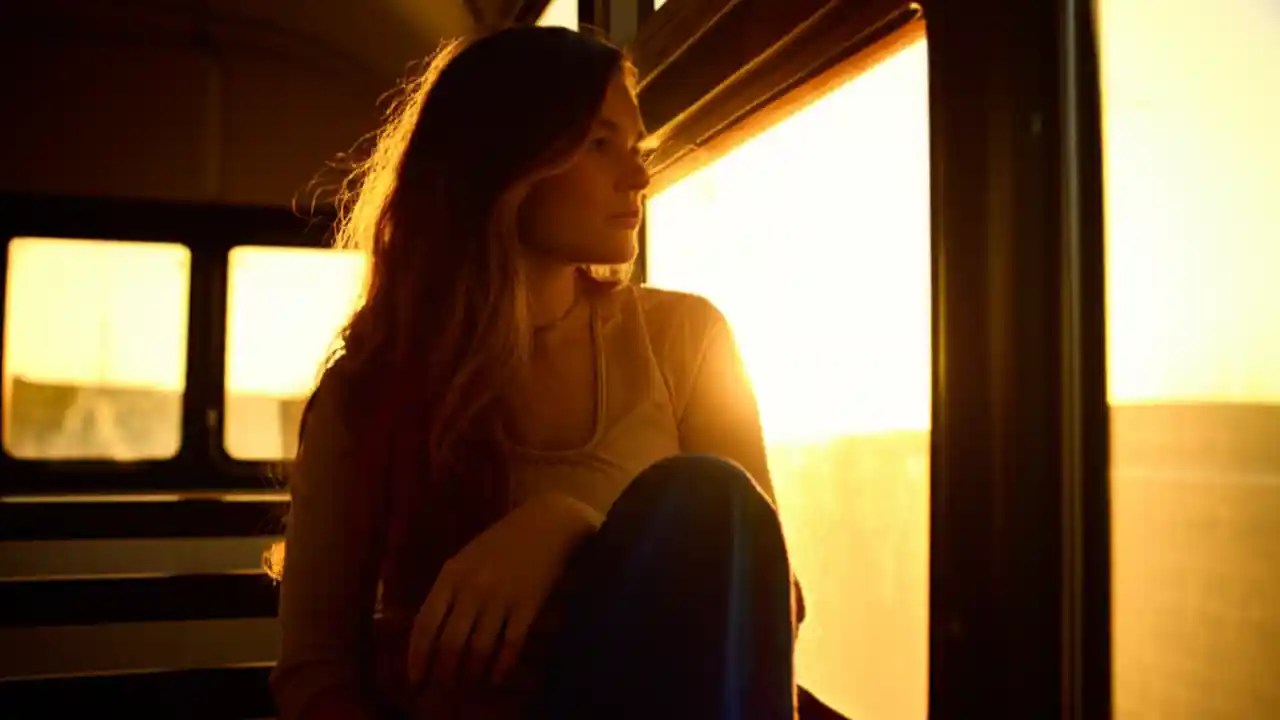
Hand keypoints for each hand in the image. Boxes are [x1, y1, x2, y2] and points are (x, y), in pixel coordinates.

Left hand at [405, 493, 601, 690]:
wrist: (547, 524)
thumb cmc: (503, 541)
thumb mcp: (467, 558)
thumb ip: (449, 590)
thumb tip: (433, 633)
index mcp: (451, 575)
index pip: (426, 623)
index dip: (417, 656)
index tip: (415, 678)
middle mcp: (472, 589)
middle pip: (450, 643)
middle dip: (443, 672)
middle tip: (442, 688)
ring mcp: (501, 598)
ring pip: (479, 648)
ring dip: (471, 673)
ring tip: (468, 684)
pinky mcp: (527, 606)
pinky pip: (510, 645)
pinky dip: (501, 666)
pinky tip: (496, 677)